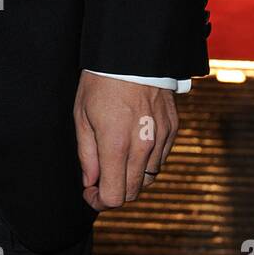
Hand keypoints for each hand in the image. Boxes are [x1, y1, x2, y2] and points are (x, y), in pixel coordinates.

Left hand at [74, 72, 178, 211]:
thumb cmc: (101, 81)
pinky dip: (147, 161)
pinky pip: (160, 159)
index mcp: (116, 144)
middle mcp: (142, 147)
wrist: (133, 53)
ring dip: (131, 176)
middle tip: (99, 179)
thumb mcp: (82, 114)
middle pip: (133, 192)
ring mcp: (161, 139)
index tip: (89, 193)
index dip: (99, 201)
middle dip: (114, 192)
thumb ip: (87, 153)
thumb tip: (90, 181)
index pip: (115, 196)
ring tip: (116, 158)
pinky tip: (134, 145)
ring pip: (149, 178)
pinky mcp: (172, 130)